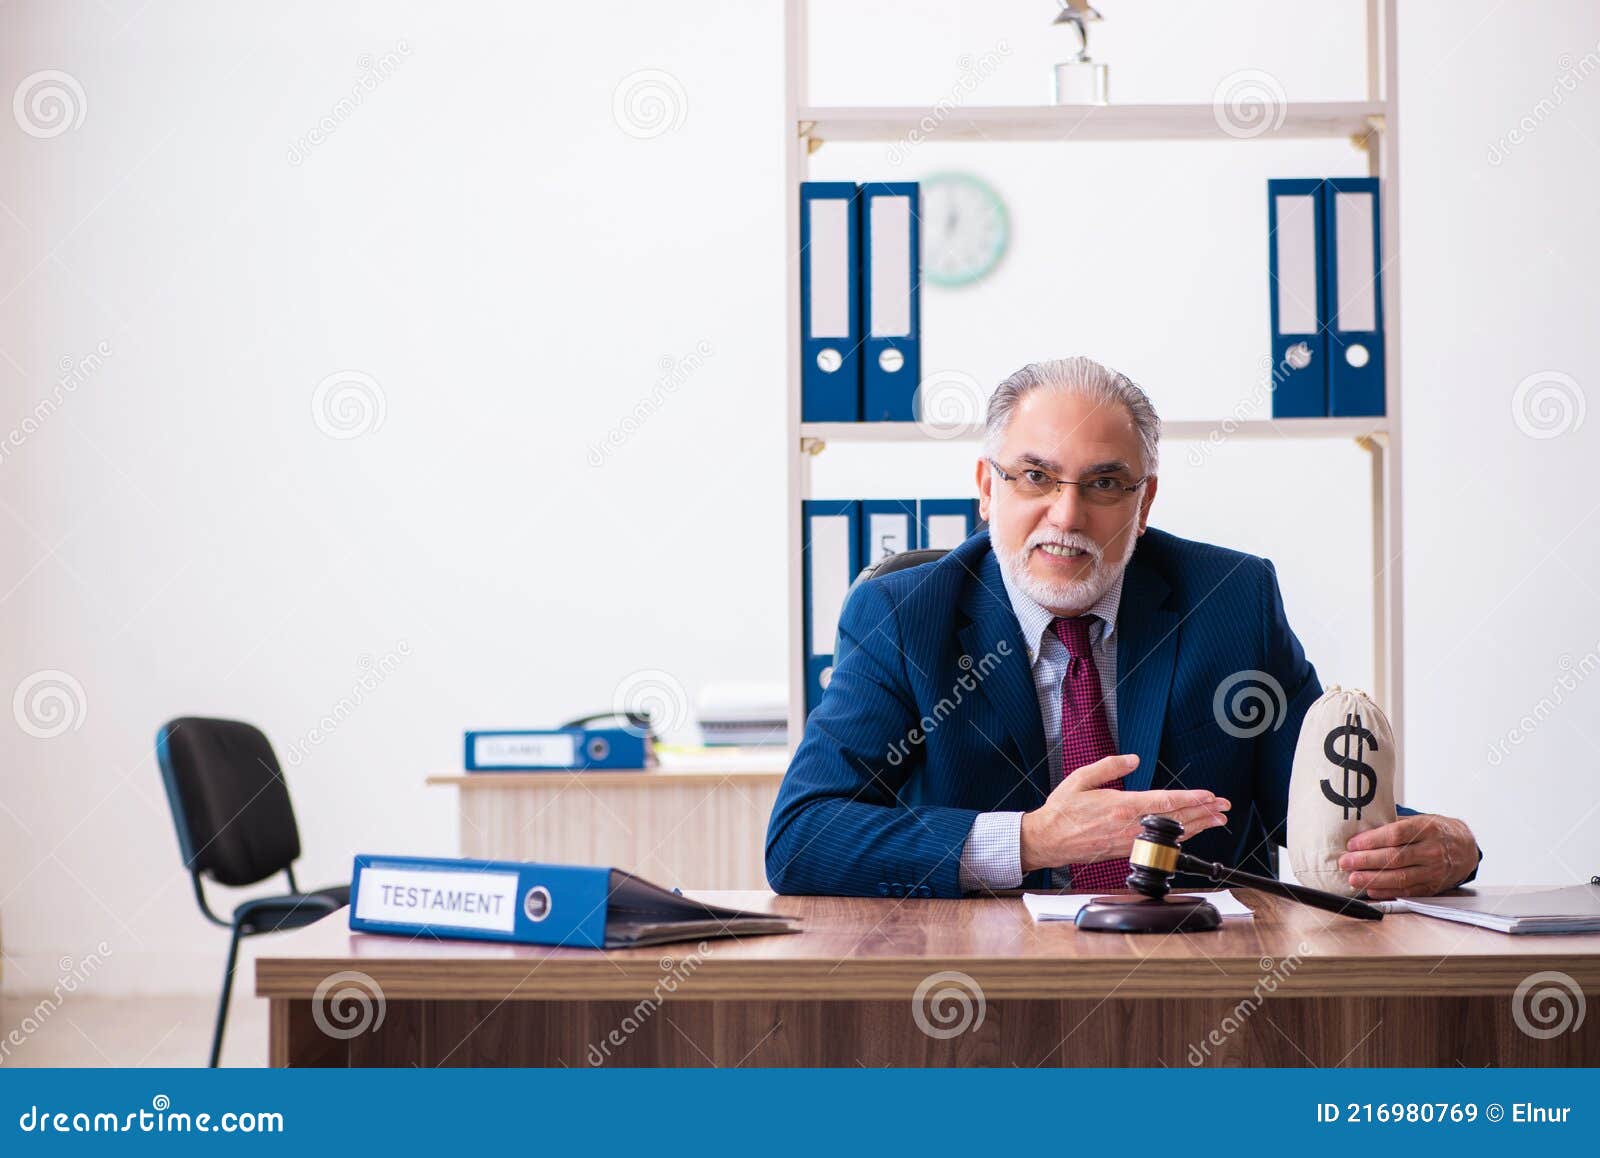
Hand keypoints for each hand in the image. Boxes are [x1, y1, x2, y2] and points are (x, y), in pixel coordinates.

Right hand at [1019, 754, 1230, 872]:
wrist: (1048, 840)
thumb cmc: (1062, 809)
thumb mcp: (1081, 778)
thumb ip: (1110, 765)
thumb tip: (1133, 759)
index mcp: (1121, 805)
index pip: (1164, 801)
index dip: (1190, 798)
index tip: (1209, 796)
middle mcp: (1129, 826)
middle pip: (1175, 819)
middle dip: (1202, 812)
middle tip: (1223, 807)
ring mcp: (1129, 841)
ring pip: (1171, 834)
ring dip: (1197, 827)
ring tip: (1216, 820)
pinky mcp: (1126, 850)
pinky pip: (1160, 843)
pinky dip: (1179, 838)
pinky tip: (1190, 834)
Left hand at [1339, 814, 1477, 899]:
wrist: (1465, 847)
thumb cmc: (1435, 831)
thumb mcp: (1421, 820)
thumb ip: (1396, 825)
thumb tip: (1361, 830)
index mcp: (1427, 829)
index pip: (1396, 834)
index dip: (1371, 840)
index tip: (1352, 844)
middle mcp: (1432, 851)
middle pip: (1395, 857)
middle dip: (1366, 861)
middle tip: (1345, 862)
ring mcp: (1434, 871)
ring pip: (1400, 877)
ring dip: (1373, 880)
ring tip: (1353, 879)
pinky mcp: (1433, 887)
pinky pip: (1408, 891)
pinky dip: (1387, 892)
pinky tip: (1370, 890)